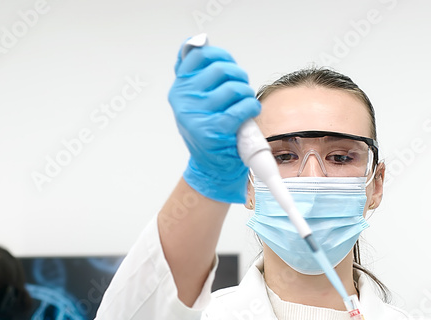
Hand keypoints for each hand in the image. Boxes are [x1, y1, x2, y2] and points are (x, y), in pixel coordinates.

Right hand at [168, 42, 260, 203]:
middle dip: (239, 76)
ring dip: (247, 95)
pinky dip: (251, 108)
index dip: (220, 55)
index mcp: (179, 88)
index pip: (199, 55)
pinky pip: (242, 107)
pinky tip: (250, 114)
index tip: (227, 65)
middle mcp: (183, 100)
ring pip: (235, 88)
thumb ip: (194, 73)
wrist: (211, 167)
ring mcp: (197, 115)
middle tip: (240, 90)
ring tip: (244, 105)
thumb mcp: (194, 100)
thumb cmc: (208, 129)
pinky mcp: (213, 130)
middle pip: (221, 69)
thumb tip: (199, 41)